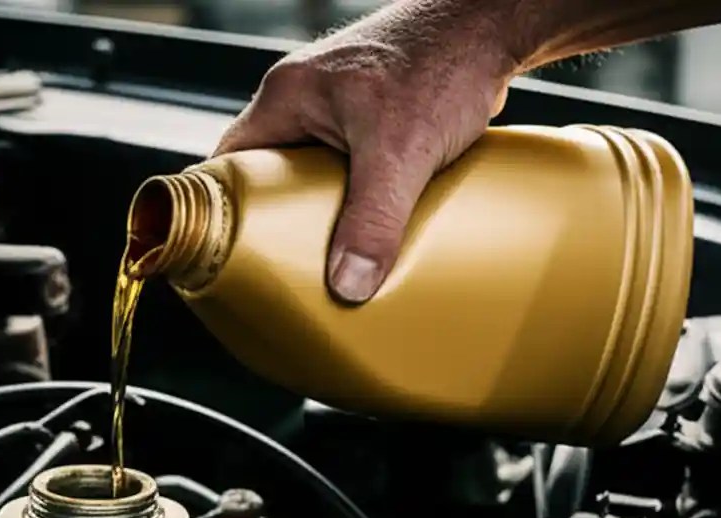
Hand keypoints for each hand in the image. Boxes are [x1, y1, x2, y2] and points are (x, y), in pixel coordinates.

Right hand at [214, 1, 516, 303]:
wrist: (491, 29)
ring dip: (328, 211)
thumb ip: (373, 221)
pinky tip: (377, 226)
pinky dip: (361, 196)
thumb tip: (349, 285)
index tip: (239, 257)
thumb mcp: (400, 153)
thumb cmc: (441, 64)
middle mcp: (305, 98)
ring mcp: (340, 105)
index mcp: (286, 97)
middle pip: (273, 175)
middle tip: (293, 267)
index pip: (230, 163)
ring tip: (336, 254)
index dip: (228, 211)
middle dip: (283, 221)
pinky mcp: (375, 115)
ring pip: (316, 173)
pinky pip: (352, 167)